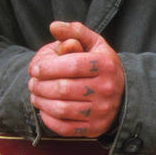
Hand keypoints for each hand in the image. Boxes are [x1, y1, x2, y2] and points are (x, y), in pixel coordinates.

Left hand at [28, 21, 124, 137]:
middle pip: (63, 88)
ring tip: (35, 95)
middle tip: (31, 83)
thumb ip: (75, 32)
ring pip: (62, 109)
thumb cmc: (102, 65)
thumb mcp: (95, 44)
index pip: (71, 65)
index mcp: (106, 65)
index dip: (47, 67)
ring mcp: (102, 111)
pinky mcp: (95, 128)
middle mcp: (106, 89)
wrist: (123, 95)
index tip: (34, 69)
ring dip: (41, 102)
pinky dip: (49, 119)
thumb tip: (53, 26)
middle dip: (40, 85)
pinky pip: (65, 128)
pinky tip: (44, 110)